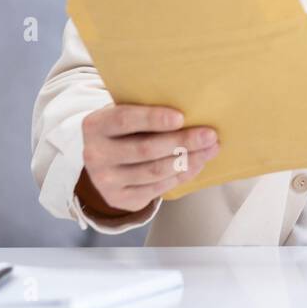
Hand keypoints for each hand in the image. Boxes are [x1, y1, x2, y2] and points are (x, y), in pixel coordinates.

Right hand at [76, 104, 218, 215]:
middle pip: (146, 149)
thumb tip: (193, 109)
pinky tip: (197, 164)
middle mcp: (96, 155)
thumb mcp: (126, 111)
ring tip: (210, 149)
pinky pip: (156, 188)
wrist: (102, 156)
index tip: (181, 117)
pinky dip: (181, 176)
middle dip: (182, 142)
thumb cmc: (124, 128)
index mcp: (96, 125)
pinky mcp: (119, 198)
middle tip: (210, 135)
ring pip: (154, 171)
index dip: (154, 119)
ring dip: (188, 160)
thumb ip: (148, 109)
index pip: (125, 120)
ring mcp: (105, 180)